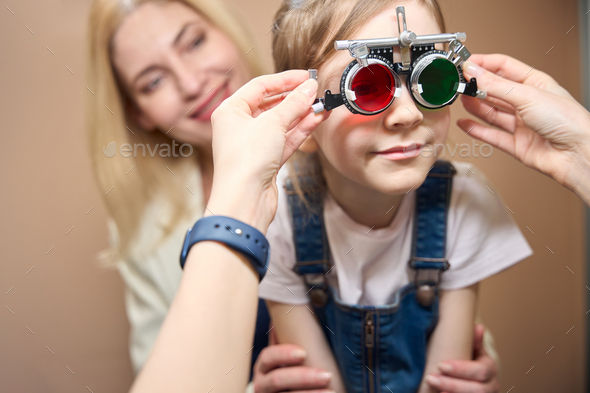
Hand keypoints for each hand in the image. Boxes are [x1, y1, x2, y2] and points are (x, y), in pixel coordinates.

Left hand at [207, 70, 328, 232]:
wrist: (244, 200)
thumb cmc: (245, 161)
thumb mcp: (273, 123)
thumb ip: (294, 104)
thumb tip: (309, 88)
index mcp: (230, 111)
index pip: (259, 86)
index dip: (284, 80)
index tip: (305, 76)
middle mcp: (239, 127)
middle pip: (271, 104)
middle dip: (294, 98)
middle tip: (315, 91)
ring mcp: (253, 144)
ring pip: (281, 123)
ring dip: (301, 114)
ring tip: (321, 104)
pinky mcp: (266, 160)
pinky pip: (285, 139)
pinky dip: (301, 129)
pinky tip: (316, 119)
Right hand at [252, 344, 332, 392]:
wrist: (285, 392)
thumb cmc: (290, 370)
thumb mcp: (286, 356)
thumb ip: (287, 338)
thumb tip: (290, 310)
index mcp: (264, 367)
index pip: (268, 357)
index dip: (284, 353)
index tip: (303, 352)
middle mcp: (262, 384)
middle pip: (277, 379)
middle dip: (303, 377)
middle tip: (327, 376)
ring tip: (332, 392)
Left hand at [425, 324, 498, 392]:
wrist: (471, 379)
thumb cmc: (468, 361)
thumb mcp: (473, 350)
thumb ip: (473, 341)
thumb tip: (478, 327)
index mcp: (490, 369)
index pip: (480, 371)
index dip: (461, 369)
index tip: (441, 365)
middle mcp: (492, 386)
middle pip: (477, 390)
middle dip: (452, 384)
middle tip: (430, 378)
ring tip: (432, 388)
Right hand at [457, 53, 589, 204]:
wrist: (577, 154)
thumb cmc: (568, 122)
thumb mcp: (527, 96)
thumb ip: (496, 85)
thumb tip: (475, 71)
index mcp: (535, 83)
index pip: (504, 67)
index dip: (484, 64)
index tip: (465, 64)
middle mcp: (528, 103)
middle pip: (495, 90)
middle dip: (476, 85)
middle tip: (458, 83)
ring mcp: (521, 124)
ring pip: (491, 112)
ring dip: (475, 106)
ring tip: (459, 100)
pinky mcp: (515, 144)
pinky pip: (491, 135)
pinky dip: (476, 130)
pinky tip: (464, 123)